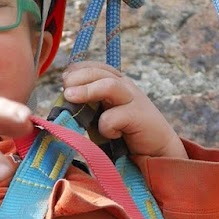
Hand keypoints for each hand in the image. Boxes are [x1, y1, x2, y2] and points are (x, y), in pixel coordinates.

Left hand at [60, 61, 186, 160]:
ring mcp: (133, 99)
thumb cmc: (124, 134)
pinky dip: (106, 126)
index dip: (77, 70)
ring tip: (69, 96)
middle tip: (64, 87)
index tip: (65, 80)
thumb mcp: (101, 117)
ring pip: (109, 86)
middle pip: (99, 72)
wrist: (156, 151)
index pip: (94, 67)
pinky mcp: (138, 116)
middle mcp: (124, 86)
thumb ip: (86, 107)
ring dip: (87, 90)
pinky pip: (114, 117)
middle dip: (78, 77)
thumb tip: (62, 100)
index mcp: (115, 82)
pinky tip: (112, 134)